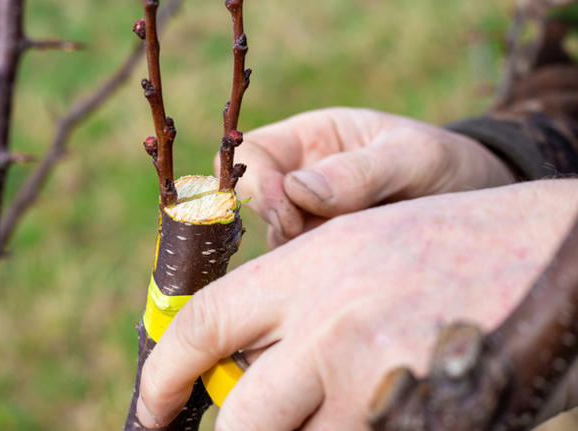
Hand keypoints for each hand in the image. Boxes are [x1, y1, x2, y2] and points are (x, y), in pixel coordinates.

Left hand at [136, 180, 577, 429]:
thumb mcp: (359, 248)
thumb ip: (294, 303)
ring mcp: (379, 377)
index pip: (205, 325)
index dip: (165, 375)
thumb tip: (238, 368)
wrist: (555, 253)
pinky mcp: (421, 420)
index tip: (151, 407)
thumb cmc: (452, 251)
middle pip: (242, 414)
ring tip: (338, 400)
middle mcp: (335, 321)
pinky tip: (386, 408)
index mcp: (310, 266)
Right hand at [220, 108, 515, 247]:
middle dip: (284, 228)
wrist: (479, 204)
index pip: (253, 154)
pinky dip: (322, 277)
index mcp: (311, 139)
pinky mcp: (321, 257)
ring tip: (364, 255)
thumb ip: (361, 172)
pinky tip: (361, 273)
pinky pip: (302, 271)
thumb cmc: (447, 165)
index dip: (257, 185)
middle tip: (328, 244)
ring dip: (308, 256)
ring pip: (278, 244)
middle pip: (256, 205)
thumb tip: (297, 190)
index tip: (288, 217)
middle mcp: (299, 179)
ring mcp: (308, 221)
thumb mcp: (415, 158)